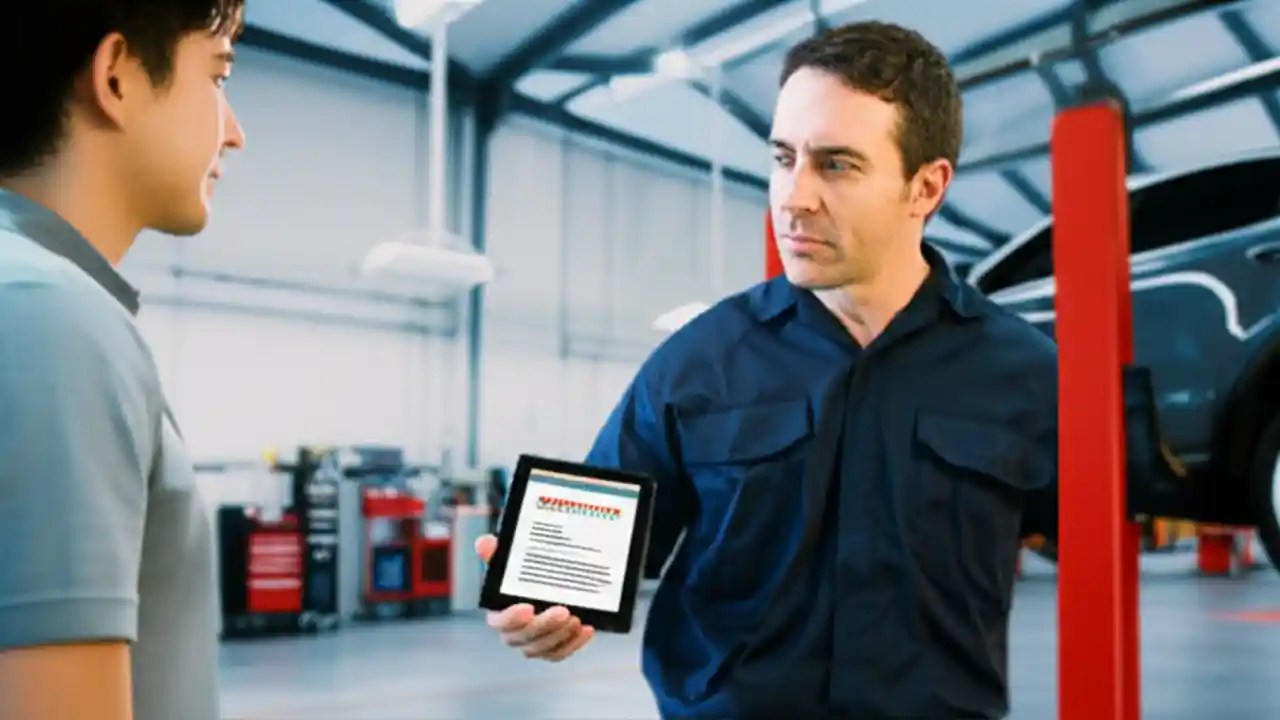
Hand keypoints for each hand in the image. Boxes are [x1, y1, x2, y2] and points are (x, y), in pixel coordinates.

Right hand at [474, 534, 595, 660]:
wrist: (550, 583)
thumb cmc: (526, 573)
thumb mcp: (512, 559)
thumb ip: (497, 553)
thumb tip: (484, 543)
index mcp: (499, 612)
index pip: (499, 622)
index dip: (511, 619)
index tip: (527, 608)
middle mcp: (514, 632)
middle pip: (523, 638)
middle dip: (544, 626)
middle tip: (563, 611)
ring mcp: (533, 642)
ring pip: (543, 648)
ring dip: (560, 636)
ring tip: (577, 619)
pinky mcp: (552, 647)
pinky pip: (561, 652)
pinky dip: (574, 644)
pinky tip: (587, 629)